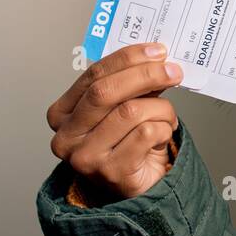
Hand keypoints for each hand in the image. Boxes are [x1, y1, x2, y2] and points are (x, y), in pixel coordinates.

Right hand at [46, 43, 181, 201]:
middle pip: (106, 91)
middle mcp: (66, 136)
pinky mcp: (110, 172)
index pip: (94, 75)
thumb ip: (131, 84)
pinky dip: (164, 129)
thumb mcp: (123, 107)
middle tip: (173, 71)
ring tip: (168, 117)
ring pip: (131, 112)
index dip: (128, 59)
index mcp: (62, 113)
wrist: (138, 185)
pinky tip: (163, 136)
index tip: (157, 51)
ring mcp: (85, 157)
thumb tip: (155, 58)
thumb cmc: (130, 142)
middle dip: (145, 75)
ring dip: (162, 109)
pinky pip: (146, 134)